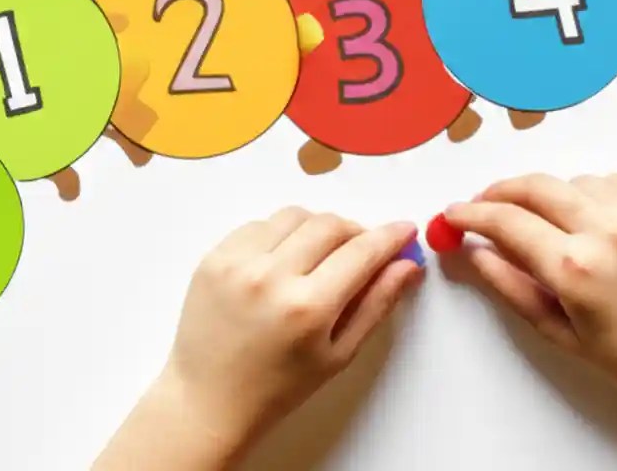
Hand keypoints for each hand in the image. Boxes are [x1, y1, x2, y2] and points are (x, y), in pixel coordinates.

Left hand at [97, 208, 422, 469]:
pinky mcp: (213, 258)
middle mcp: (271, 276)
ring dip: (316, 228)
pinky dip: (280, 235)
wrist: (208, 400)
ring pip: (294, 216)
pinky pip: (259, 225)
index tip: (404, 230)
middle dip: (355, 231)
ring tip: (319, 257)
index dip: (390, 237)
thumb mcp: (338, 354)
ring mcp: (237, 263)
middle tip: (362, 250)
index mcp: (308, 307)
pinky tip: (282, 261)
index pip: (362, 252)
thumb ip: (376, 304)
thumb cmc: (279, 387)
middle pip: (330, 224)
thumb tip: (408, 264)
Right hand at [444, 173, 616, 403]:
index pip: (507, 222)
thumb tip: (473, 251)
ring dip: (544, 194)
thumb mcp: (552, 329)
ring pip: (569, 180)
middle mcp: (603, 232)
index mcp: (574, 268)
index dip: (472, 214)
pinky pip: (606, 180)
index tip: (453, 214)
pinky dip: (583, 190)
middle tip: (481, 205)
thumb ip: (508, 284)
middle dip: (500, 191)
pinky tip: (579, 214)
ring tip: (537, 220)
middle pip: (535, 186)